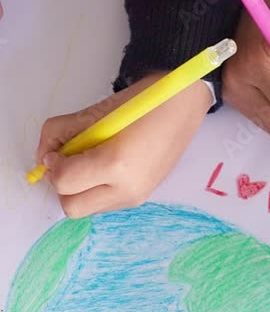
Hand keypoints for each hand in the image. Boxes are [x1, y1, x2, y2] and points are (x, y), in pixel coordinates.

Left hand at [37, 76, 211, 216]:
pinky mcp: (141, 199)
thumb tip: (43, 157)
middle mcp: (127, 189)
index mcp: (116, 164)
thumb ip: (59, 133)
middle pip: (71, 207)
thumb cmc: (142, 102)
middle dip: (63, 185)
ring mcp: (136, 198)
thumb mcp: (93, 112)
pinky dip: (95, 190)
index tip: (58, 150)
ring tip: (90, 162)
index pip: (64, 182)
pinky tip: (106, 167)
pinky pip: (104, 203)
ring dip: (79, 190)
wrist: (184, 105)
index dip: (53, 165)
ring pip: (87, 210)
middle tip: (68, 161)